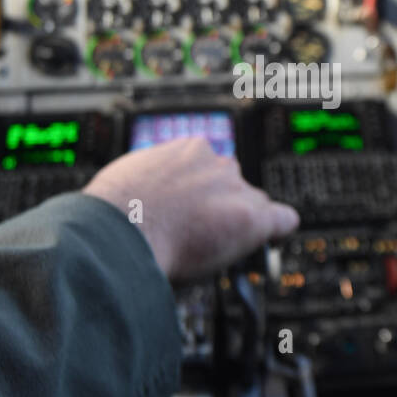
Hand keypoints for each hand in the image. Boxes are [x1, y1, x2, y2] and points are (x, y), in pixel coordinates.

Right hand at [83, 137, 299, 280]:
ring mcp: (235, 190)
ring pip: (254, 204)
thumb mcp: (127, 181)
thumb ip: (148, 183)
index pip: (209, 164)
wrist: (119, 233)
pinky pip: (282, 220)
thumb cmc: (113, 215)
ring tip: (225, 246)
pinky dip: (278, 233)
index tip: (200, 206)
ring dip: (243, 221)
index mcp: (186, 150)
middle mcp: (216, 163)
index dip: (207, 189)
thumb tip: (145, 198)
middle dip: (224, 206)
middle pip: (234, 185)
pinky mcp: (251, 218)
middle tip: (206, 233)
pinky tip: (273, 241)